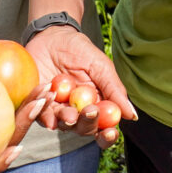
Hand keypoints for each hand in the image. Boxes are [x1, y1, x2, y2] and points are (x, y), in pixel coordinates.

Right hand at [0, 39, 38, 172]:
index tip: (12, 150)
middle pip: (8, 145)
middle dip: (26, 129)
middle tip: (36, 108)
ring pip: (20, 126)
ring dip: (36, 112)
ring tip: (45, 94)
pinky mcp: (10, 110)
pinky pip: (24, 107)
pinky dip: (34, 98)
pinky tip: (43, 85)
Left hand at [27, 25, 137, 149]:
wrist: (51, 36)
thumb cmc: (80, 50)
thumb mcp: (101, 66)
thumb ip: (115, 90)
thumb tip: (132, 117)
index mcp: (97, 105)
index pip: (104, 129)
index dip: (107, 136)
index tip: (109, 132)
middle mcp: (77, 112)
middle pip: (84, 130)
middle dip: (88, 124)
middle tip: (89, 110)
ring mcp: (57, 110)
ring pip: (63, 125)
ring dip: (67, 119)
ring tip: (68, 110)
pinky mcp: (38, 105)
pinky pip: (41, 114)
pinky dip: (46, 110)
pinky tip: (50, 96)